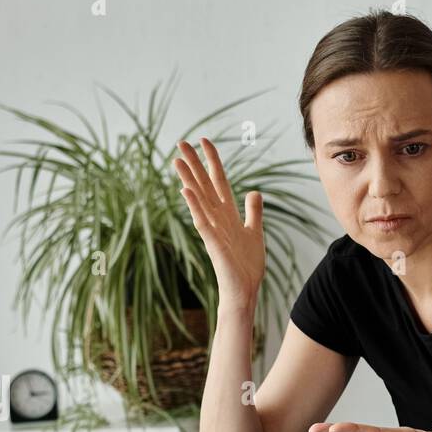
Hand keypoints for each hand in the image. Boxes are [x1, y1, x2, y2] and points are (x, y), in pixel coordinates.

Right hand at [173, 136, 264, 309]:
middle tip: (180, 141)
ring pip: (199, 199)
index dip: (213, 160)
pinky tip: (185, 190)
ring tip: (176, 160)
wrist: (244, 291)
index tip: (204, 140)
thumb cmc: (247, 266)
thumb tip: (254, 191)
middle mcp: (218, 218)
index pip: (219, 180)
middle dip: (194, 163)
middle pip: (204, 185)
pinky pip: (201, 221)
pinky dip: (194, 206)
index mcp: (229, 214)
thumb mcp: (255, 233)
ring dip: (188, 179)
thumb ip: (254, 212)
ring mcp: (213, 230)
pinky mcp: (213, 243)